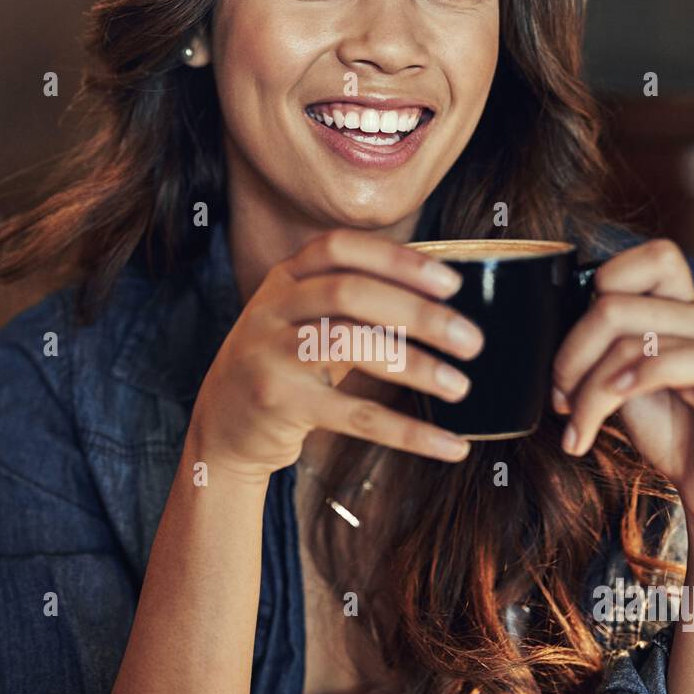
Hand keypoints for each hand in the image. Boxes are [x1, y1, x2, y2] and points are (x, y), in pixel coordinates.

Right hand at [189, 227, 484, 479]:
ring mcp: (269, 354)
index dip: (398, 260)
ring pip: (349, 346)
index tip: (451, 284)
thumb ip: (353, 301)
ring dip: (415, 366)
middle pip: (350, 294)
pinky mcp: (278, 404)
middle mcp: (272, 309)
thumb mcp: (304, 320)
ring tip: (460, 387)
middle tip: (471, 340)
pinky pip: (354, 415)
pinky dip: (408, 431)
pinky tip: (448, 443)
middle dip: (418, 314)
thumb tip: (441, 299)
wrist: (221, 426)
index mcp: (285, 278)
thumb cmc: (284, 366)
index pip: (340, 249)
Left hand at [551, 238, 693, 537]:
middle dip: (570, 356)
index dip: (600, 286)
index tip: (572, 348)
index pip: (651, 256)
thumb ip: (601, 348)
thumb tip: (546, 328)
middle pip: (615, 304)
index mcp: (681, 310)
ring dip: (590, 389)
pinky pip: (685, 362)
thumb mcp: (621, 382)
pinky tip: (617, 403)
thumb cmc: (670, 432)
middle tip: (560, 400)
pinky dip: (637, 380)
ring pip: (635, 339)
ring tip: (577, 425)